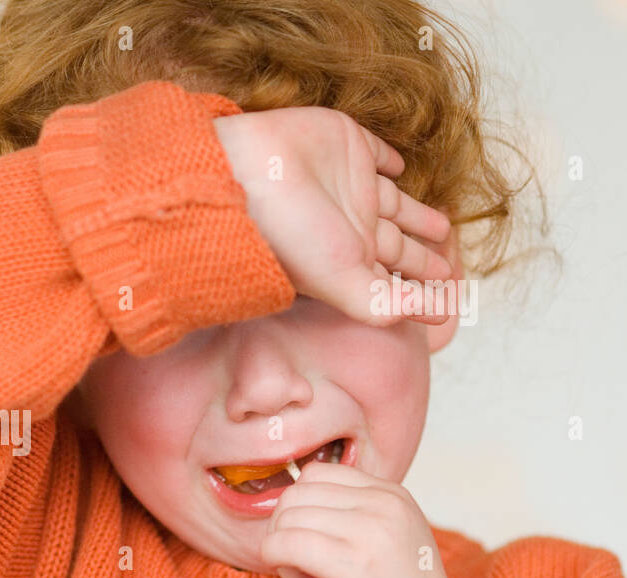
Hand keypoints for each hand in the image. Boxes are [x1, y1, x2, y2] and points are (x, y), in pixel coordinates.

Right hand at [213, 107, 453, 325]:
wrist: (249, 174)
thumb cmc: (287, 236)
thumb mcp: (342, 282)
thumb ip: (387, 303)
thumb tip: (440, 314)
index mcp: (349, 259)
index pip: (392, 278)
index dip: (418, 289)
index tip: (445, 300)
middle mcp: (351, 225)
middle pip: (397, 245)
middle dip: (421, 259)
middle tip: (446, 271)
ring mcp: (350, 185)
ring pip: (396, 204)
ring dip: (418, 216)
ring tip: (443, 228)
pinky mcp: (348, 145)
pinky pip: (378, 153)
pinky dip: (391, 160)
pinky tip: (400, 166)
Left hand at [258, 461, 469, 577]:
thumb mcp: (386, 542)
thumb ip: (350, 516)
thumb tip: (288, 503)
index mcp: (392, 494)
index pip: (315, 475)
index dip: (301, 512)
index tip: (318, 549)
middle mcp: (383, 504)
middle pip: (295, 496)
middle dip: (287, 533)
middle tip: (310, 572)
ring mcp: (370, 532)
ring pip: (284, 520)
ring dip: (285, 556)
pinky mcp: (351, 564)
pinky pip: (281, 545)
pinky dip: (281, 569)